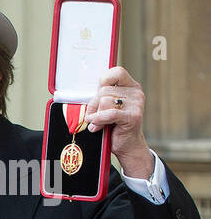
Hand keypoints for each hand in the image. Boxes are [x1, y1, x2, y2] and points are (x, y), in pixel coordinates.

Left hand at [82, 65, 152, 179]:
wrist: (127, 146)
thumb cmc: (114, 127)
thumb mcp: (106, 108)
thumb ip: (101, 97)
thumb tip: (82, 94)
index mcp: (130, 86)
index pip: (115, 72)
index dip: (102, 81)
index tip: (97, 95)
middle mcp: (135, 92)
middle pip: (103, 90)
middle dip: (93, 105)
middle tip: (94, 116)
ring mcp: (136, 104)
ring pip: (104, 100)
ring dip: (96, 114)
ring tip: (99, 123)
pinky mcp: (133, 116)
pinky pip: (109, 113)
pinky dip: (99, 120)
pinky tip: (97, 126)